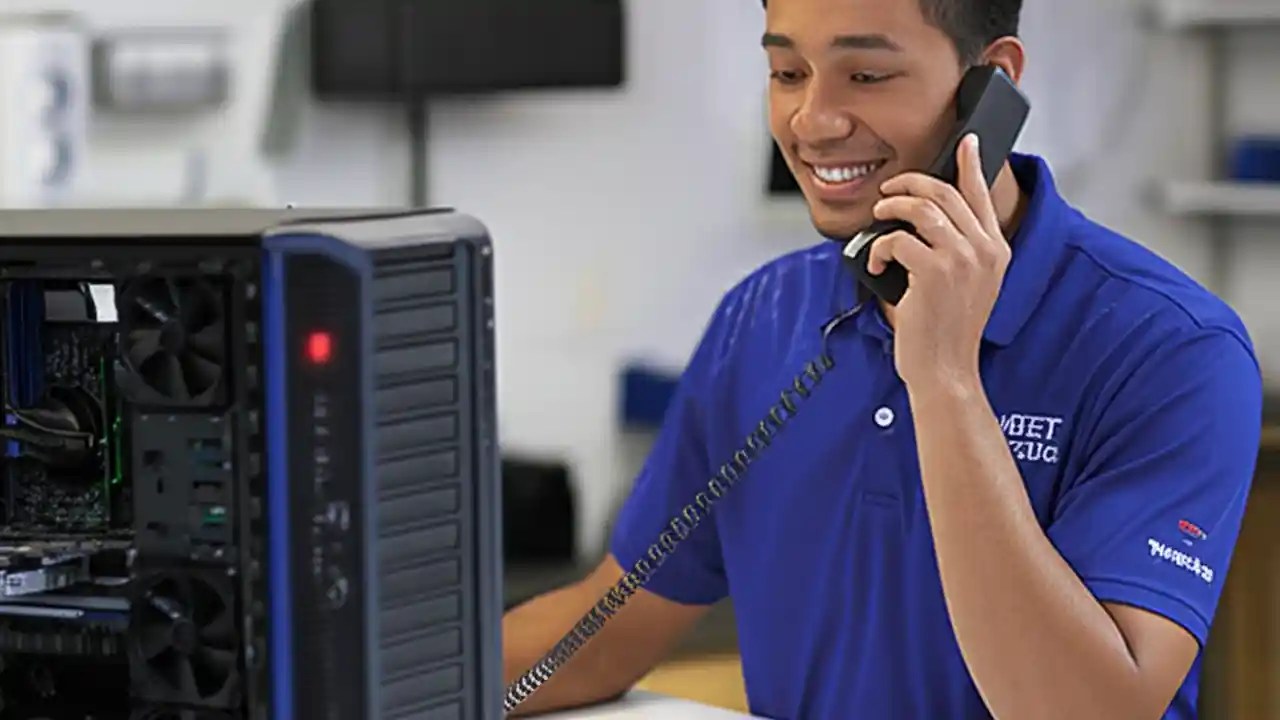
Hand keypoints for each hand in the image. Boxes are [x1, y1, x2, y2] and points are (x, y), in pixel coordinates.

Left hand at [866, 134, 1009, 391]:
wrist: (946, 370)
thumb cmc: (948, 332)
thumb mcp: (966, 286)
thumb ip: (959, 251)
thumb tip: (924, 220)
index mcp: (996, 250)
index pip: (982, 195)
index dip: (972, 164)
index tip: (965, 141)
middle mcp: (984, 250)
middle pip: (944, 192)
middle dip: (910, 184)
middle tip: (889, 192)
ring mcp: (962, 259)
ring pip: (920, 208)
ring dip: (892, 208)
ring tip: (879, 218)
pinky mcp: (934, 272)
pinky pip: (897, 239)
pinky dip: (880, 249)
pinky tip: (878, 265)